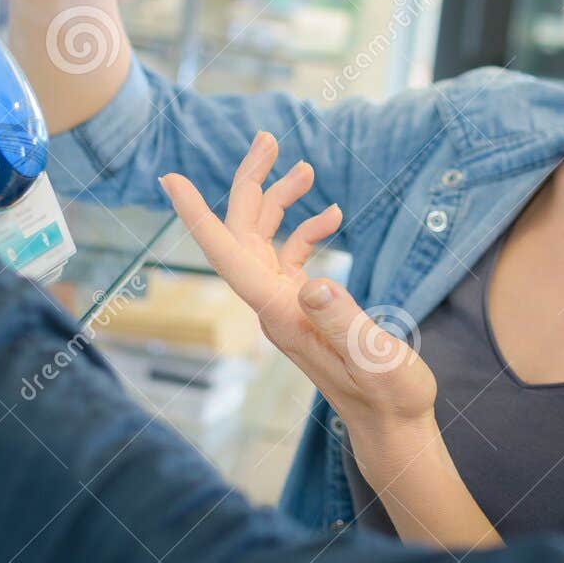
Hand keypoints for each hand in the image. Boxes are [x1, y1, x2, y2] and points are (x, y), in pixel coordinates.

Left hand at [159, 132, 438, 442]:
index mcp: (283, 314)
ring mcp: (289, 306)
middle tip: (268, 138)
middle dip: (251, 182)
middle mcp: (276, 307)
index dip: (197, 216)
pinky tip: (333, 218)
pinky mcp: (306, 308)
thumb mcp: (378, 359)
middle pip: (243, 233)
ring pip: (265, 239)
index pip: (228, 256)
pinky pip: (292, 257)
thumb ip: (345, 322)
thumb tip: (313, 282)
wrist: (392, 424)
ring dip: (280, 201)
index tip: (171, 178)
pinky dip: (307, 230)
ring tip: (305, 167)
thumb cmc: (389, 396)